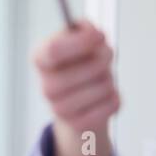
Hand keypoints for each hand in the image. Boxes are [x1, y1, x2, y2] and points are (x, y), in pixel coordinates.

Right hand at [32, 20, 119, 155]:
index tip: (99, 35)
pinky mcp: (79, 125)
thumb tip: (92, 32)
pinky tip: (104, 96)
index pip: (54, 50)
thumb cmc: (79, 66)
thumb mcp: (78, 41)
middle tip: (106, 56)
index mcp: (40, 59)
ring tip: (101, 78)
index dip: (82, 41)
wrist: (77, 105)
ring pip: (103, 85)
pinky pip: (112, 103)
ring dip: (110, 77)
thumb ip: (84, 30)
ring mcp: (60, 109)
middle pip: (88, 67)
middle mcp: (46, 86)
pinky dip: (115, 96)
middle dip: (104, 58)